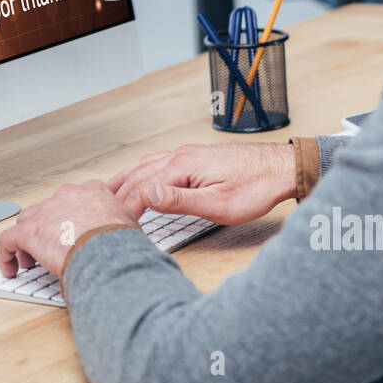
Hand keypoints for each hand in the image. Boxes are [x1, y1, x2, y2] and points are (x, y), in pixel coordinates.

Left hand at [0, 180, 137, 280]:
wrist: (110, 251)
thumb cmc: (123, 242)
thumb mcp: (129, 223)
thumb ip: (120, 220)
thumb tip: (125, 232)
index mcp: (91, 191)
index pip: (73, 200)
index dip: (67, 218)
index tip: (68, 231)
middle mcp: (67, 196)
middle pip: (47, 210)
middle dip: (46, 228)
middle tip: (50, 248)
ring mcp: (46, 212)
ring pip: (26, 222)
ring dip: (26, 240)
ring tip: (29, 261)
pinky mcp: (30, 231)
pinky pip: (8, 241)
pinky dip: (6, 254)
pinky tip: (10, 269)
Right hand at [107, 142, 296, 224]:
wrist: (281, 168)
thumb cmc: (256, 188)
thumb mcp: (218, 204)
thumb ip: (179, 200)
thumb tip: (146, 194)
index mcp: (182, 166)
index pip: (141, 189)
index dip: (125, 211)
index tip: (113, 228)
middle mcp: (180, 155)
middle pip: (138, 176)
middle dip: (118, 197)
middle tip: (101, 216)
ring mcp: (186, 154)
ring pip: (144, 166)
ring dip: (124, 182)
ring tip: (106, 196)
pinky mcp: (194, 157)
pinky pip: (157, 163)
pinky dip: (139, 174)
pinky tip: (137, 179)